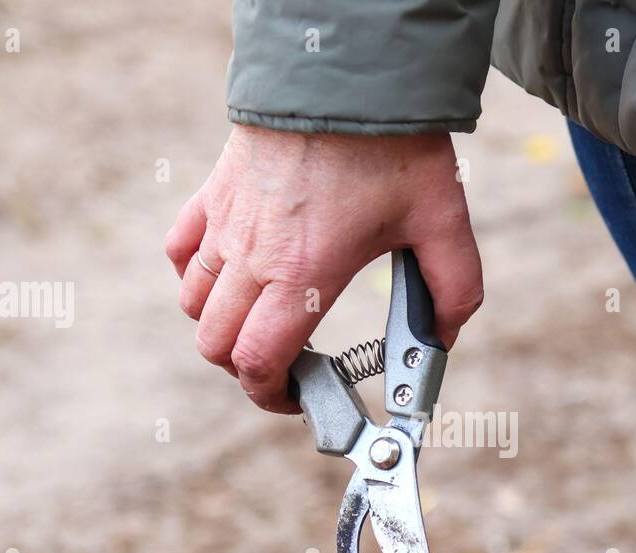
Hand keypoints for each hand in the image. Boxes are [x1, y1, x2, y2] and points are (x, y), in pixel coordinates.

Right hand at [165, 124, 482, 412]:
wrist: (345, 71)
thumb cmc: (393, 146)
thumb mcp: (442, 223)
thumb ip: (454, 291)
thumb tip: (443, 337)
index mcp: (303, 274)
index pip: (257, 362)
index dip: (271, 396)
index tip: (299, 397)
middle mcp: (253, 256)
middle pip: (216, 345)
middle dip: (247, 371)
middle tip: (288, 367)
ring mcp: (225, 224)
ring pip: (194, 305)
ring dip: (222, 328)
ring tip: (266, 322)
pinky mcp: (214, 193)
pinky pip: (181, 252)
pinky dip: (195, 278)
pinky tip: (232, 276)